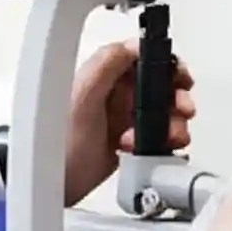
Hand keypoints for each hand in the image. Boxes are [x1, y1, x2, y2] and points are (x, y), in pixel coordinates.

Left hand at [64, 40, 195, 205]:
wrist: (50, 186)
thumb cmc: (57, 144)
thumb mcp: (82, 97)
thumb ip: (106, 65)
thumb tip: (134, 43)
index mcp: (102, 76)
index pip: (142, 58)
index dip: (165, 66)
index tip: (180, 78)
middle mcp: (112, 95)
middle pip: (158, 87)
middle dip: (176, 97)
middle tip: (181, 110)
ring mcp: (120, 120)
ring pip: (161, 113)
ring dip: (171, 124)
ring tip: (165, 135)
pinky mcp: (125, 143)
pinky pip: (155, 137)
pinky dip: (161, 143)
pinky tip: (148, 149)